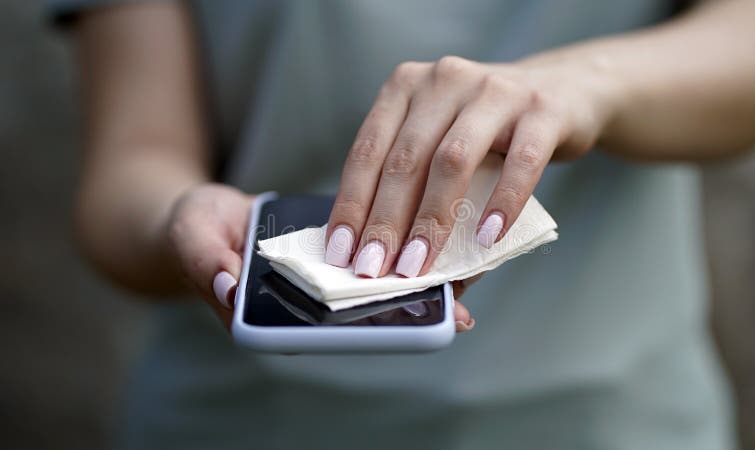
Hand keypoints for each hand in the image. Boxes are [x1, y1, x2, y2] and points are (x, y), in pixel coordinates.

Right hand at [166, 183, 475, 331]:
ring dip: (415, 283)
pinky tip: (436, 237)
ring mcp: (322, 282)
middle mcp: (304, 304)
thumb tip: (228, 287)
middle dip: (408, 313)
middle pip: (361, 316)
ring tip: (463, 277)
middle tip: (458, 313)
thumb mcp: (191, 238)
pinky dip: (401, 249)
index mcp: (273, 315)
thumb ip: (204, 262)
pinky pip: (370, 256)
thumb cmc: (194, 231)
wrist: (206, 216)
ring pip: (372, 291)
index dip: (369, 332)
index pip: (326, 333)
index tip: (410, 327)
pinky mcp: (333, 257)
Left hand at [326, 55, 614, 277]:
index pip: (367, 151)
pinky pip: (520, 162)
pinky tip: (487, 238)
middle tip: (375, 268)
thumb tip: (399, 272)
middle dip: (385, 222)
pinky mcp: (542, 111)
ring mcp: (495, 91)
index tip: (343, 254)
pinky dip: (502, 203)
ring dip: (432, 219)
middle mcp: (444, 80)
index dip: (352, 205)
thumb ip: (419, 194)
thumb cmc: (488, 132)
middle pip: (405, 159)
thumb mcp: (446, 147)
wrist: (562, 93)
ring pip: (452, 159)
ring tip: (419, 263)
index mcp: (407, 87)